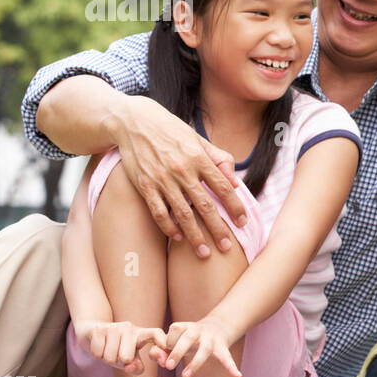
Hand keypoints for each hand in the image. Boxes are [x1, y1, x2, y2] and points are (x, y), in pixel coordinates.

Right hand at [74, 319, 166, 374]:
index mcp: (141, 334)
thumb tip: (133, 367)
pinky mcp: (99, 329)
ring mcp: (114, 327)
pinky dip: (97, 354)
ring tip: (107, 349)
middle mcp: (130, 328)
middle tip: (117, 355)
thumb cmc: (115, 348)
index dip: (162, 342)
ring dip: (106, 358)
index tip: (165, 357)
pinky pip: (98, 353)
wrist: (91, 332)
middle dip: (119, 362)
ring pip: (111, 357)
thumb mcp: (128, 359)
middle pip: (127, 357)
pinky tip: (99, 346)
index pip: (156, 334)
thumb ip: (135, 366)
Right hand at [109, 95, 247, 257]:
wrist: (133, 123)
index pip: (223, 187)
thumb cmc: (171, 131)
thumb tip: (236, 181)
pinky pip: (159, 212)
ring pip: (183, 214)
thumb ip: (218, 159)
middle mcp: (182, 171)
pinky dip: (169, 227)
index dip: (235, 206)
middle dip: (218, 229)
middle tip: (227, 247)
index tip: (243, 222)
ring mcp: (162, 180)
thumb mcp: (197, 139)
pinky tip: (179, 238)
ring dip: (195, 236)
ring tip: (205, 253)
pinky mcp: (144, 186)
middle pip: (205, 206)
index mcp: (198, 158)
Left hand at [158, 316, 241, 376]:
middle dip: (177, 351)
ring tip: (185, 376)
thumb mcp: (178, 338)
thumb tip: (157, 358)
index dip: (169, 339)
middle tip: (168, 366)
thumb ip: (163, 348)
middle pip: (188, 338)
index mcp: (187, 326)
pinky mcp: (222, 348)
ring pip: (204, 350)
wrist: (218, 326)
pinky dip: (231, 367)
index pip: (176, 329)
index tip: (165, 349)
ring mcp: (212, 339)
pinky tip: (237, 376)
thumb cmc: (190, 338)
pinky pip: (226, 358)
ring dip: (195, 363)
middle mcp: (200, 331)